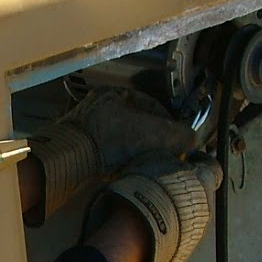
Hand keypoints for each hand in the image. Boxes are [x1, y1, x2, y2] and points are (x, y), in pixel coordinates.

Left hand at [66, 89, 197, 171]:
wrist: (69, 158)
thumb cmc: (108, 139)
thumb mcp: (151, 134)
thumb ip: (176, 135)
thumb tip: (192, 139)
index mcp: (116, 93)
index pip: (151, 104)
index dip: (167, 121)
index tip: (175, 137)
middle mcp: (98, 105)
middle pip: (135, 122)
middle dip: (150, 138)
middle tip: (161, 152)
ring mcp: (85, 125)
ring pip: (120, 136)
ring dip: (133, 149)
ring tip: (143, 162)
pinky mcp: (78, 144)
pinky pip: (104, 149)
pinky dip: (116, 157)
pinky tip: (122, 168)